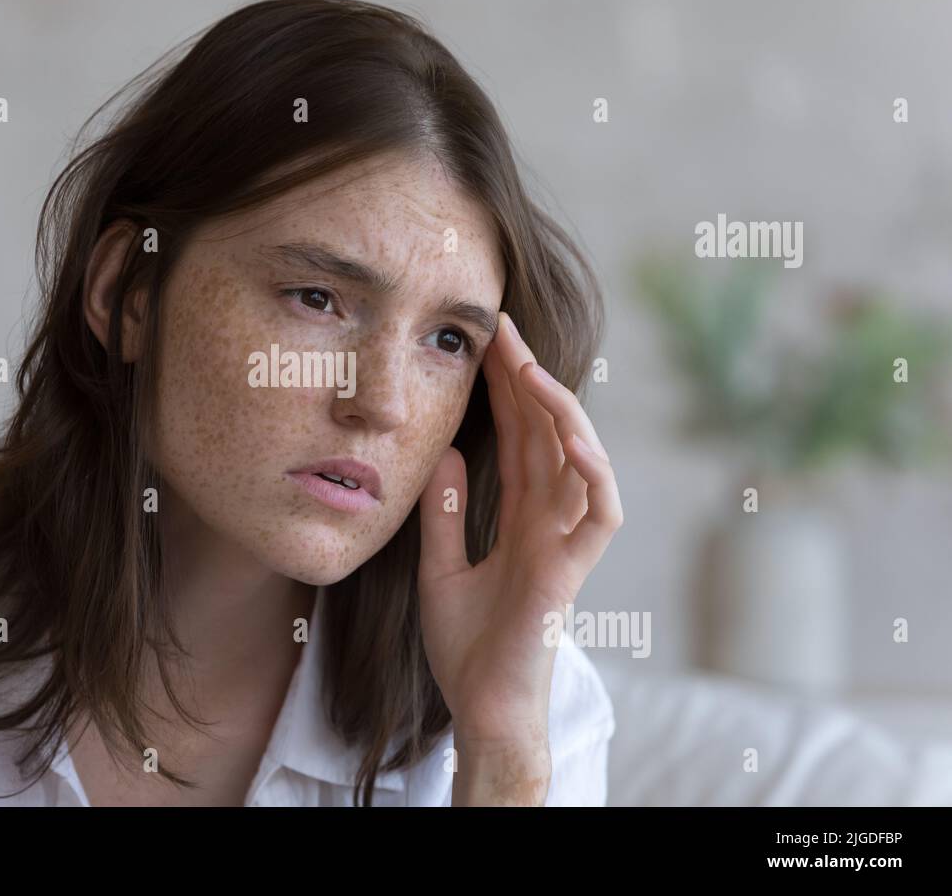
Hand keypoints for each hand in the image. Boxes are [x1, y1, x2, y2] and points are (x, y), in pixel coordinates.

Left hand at [417, 311, 623, 772]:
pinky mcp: (572, 571)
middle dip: (528, 379)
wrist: (480, 709)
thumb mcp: (439, 567)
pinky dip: (592, 471)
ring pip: (581, 460)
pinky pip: (599, 512)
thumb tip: (445, 454)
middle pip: (547, 435)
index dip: (508, 390)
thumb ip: (444, 514)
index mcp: (522, 518)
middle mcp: (549, 522)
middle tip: (504, 327)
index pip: (519, 438)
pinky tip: (568, 435)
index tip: (490, 342)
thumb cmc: (467, 648)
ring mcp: (565, 543)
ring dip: (560, 411)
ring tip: (529, 367)